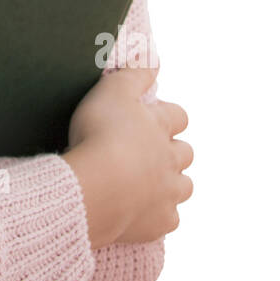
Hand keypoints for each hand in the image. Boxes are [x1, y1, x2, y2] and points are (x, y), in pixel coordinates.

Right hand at [64, 64, 193, 246]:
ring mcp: (167, 193)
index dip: (167, 115)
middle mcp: (170, 159)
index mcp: (160, 126)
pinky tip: (141, 212)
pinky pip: (168, 220)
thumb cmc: (99, 135)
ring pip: (184, 187)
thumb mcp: (112, 91)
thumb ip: (135, 73)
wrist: (94, 189)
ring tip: (149, 183)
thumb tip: (154, 58)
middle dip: (173, 152)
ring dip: (172, 183)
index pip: (178, 116)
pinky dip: (157, 215)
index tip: (150, 116)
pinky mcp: (158, 222)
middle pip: (186, 153)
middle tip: (148, 152)